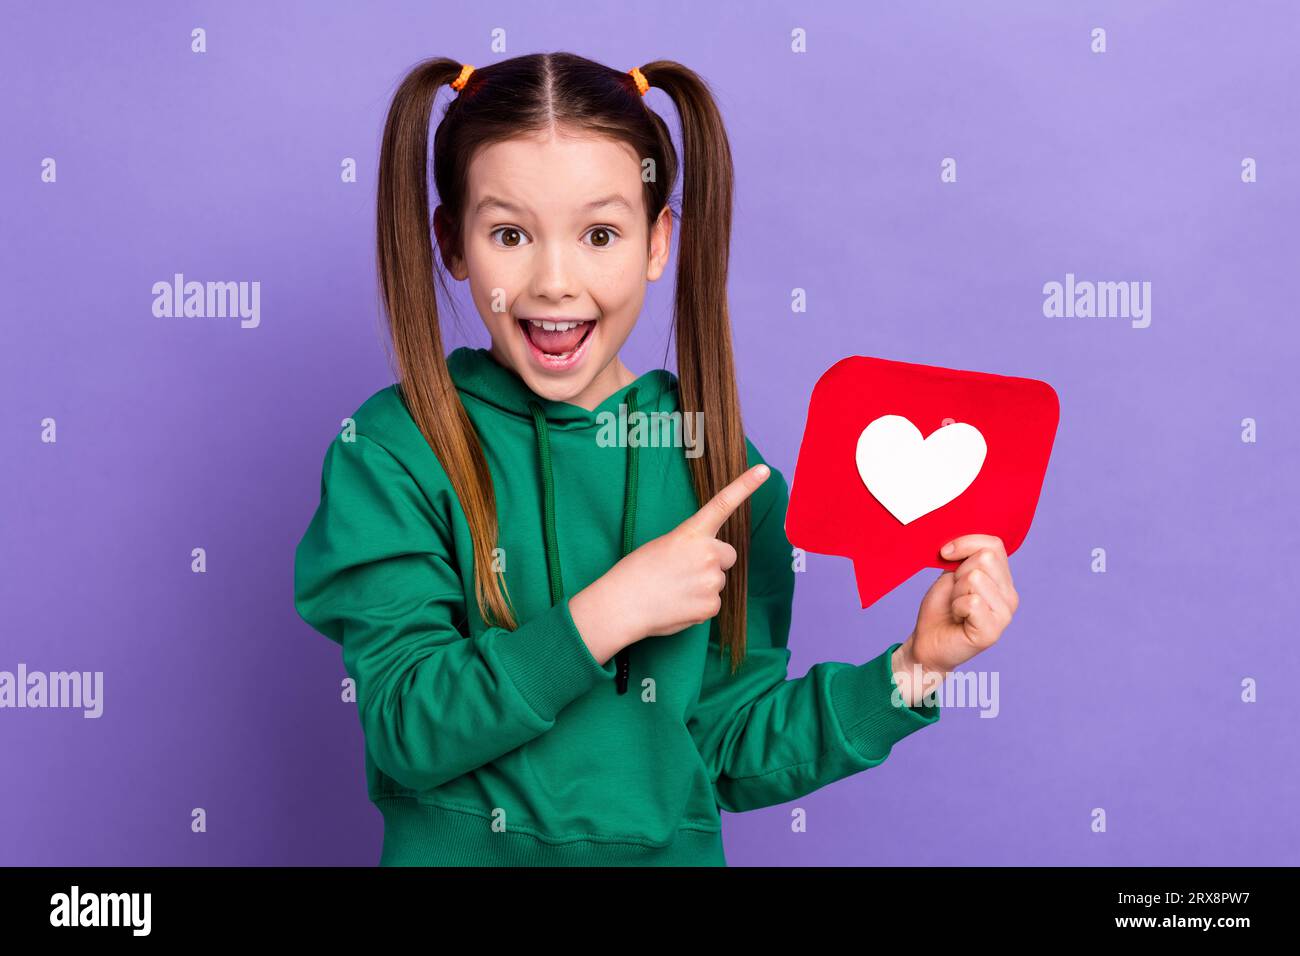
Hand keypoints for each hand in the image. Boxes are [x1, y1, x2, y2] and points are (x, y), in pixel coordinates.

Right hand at [569, 464, 770, 661]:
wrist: (622, 605)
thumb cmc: (635, 573)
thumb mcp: (663, 546)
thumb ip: (691, 548)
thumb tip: (708, 568)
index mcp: (691, 533)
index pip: (723, 504)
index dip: (745, 485)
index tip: (764, 470)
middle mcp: (707, 553)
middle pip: (727, 555)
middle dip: (714, 561)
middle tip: (684, 571)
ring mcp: (711, 581)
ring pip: (718, 581)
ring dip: (702, 586)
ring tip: (674, 590)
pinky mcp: (711, 606)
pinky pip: (712, 603)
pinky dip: (698, 606)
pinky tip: (677, 605)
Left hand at [892, 534, 1019, 704]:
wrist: (927, 642)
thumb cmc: (940, 609)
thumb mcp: (952, 575)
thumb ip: (966, 557)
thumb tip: (965, 544)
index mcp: (1003, 580)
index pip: (994, 545)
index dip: (965, 543)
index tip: (945, 554)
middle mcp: (1010, 596)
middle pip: (985, 558)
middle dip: (959, 573)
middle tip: (955, 594)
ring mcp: (1005, 615)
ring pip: (976, 578)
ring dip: (956, 592)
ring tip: (957, 608)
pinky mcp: (993, 631)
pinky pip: (972, 601)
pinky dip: (956, 607)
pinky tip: (958, 619)